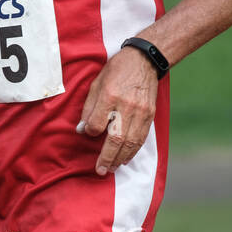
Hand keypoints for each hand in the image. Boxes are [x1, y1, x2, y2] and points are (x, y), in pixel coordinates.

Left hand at [76, 47, 157, 174]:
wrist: (145, 60)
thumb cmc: (117, 70)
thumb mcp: (97, 83)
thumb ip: (89, 107)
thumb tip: (82, 129)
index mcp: (110, 96)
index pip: (97, 123)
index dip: (90, 132)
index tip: (87, 133)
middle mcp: (126, 106)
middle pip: (115, 138)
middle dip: (107, 157)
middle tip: (100, 170)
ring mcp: (140, 112)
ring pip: (130, 142)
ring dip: (120, 158)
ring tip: (112, 168)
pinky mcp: (149, 115)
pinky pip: (141, 138)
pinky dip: (133, 151)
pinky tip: (125, 158)